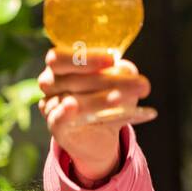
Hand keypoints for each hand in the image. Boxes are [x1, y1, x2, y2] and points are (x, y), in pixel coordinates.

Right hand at [37, 48, 154, 185]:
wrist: (99, 133)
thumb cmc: (104, 96)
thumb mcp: (117, 81)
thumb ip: (121, 72)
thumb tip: (126, 69)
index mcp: (60, 65)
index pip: (61, 57)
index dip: (84, 58)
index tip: (112, 60)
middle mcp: (50, 83)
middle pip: (73, 80)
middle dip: (108, 82)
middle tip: (140, 85)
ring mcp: (51, 106)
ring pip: (71, 101)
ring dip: (99, 100)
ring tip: (120, 98)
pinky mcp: (56, 127)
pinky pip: (58, 119)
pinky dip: (65, 113)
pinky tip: (72, 106)